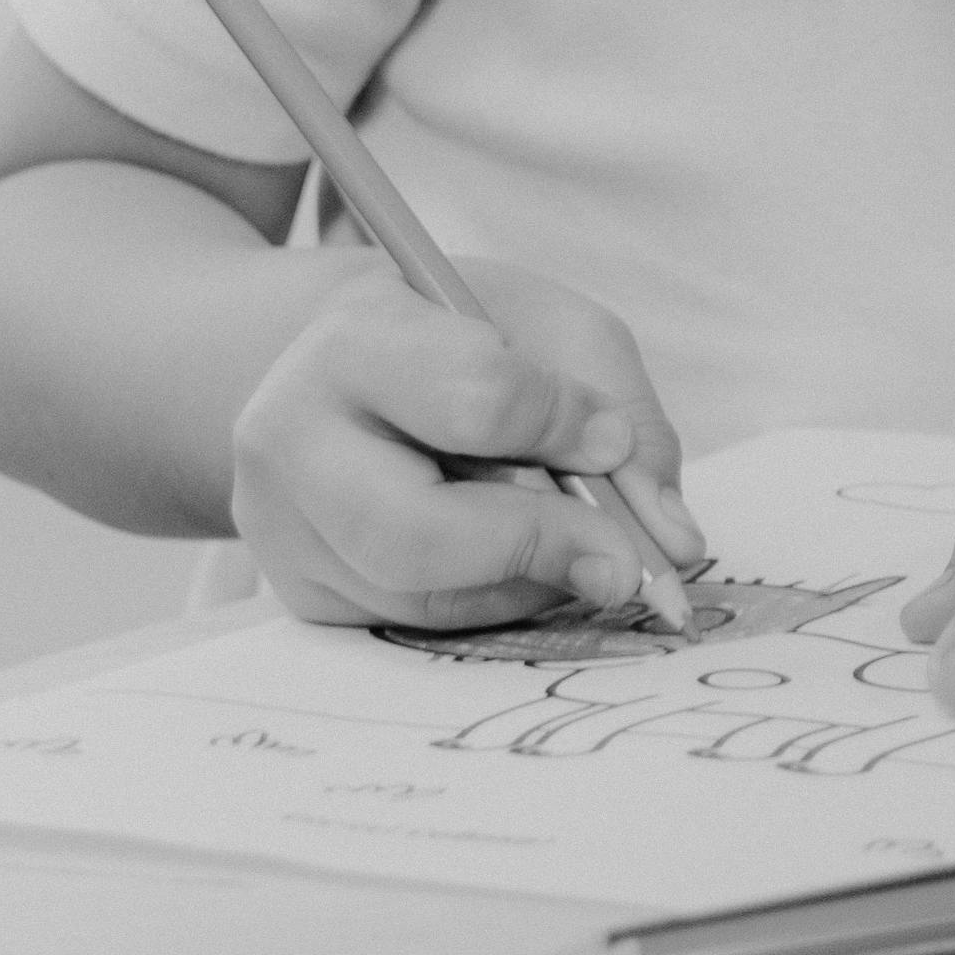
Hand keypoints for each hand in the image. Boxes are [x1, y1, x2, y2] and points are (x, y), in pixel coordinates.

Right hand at [227, 259, 704, 628]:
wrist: (352, 362)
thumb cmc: (468, 334)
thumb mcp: (557, 331)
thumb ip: (626, 418)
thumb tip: (674, 544)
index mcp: (356, 341)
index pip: (474, 400)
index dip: (564, 426)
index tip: (609, 440)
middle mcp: (289, 439)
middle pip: (412, 533)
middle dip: (538, 548)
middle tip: (623, 563)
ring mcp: (280, 528)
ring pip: (420, 596)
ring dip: (526, 582)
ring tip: (571, 538)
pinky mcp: (302, 592)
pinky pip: (414, 624)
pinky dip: (490, 601)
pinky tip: (513, 554)